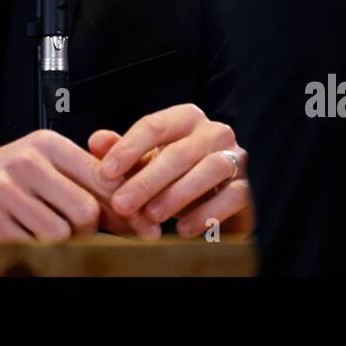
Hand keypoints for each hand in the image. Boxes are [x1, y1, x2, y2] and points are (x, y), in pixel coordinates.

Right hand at [0, 129, 121, 241]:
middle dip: (86, 232)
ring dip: (56, 246)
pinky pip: (30, 249)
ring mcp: (5, 191)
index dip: (127, 209)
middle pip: (86, 211)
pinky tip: (17, 239)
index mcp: (46, 145)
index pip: (103, 178)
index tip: (143, 229)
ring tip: (35, 233)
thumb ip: (83, 183)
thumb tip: (133, 212)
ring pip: (60, 235)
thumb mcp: (40, 168)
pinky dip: (31, 253)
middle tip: (71, 233)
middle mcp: (27, 162)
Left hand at [91, 104, 252, 237]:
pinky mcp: (249, 186)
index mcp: (186, 118)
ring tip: (151, 215)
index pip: (155, 125)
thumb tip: (97, 141)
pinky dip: (207, 213)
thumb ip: (120, 151)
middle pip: (180, 151)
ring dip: (177, 194)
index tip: (105, 172)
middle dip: (147, 179)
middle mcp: (214, 132)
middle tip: (122, 204)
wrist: (215, 198)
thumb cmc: (173, 174)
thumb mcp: (144, 161)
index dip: (128, 148)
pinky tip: (183, 228)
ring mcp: (236, 157)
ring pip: (210, 169)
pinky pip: (232, 196)